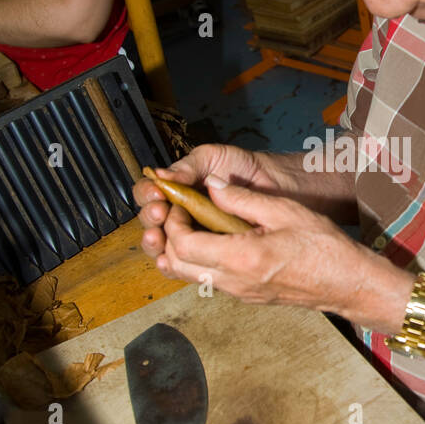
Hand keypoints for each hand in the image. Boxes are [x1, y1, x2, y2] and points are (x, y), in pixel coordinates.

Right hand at [134, 144, 288, 257]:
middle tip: (161, 214)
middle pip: (151, 222)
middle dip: (151, 219)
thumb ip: (188, 166)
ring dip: (156, 243)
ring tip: (159, 237)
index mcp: (177, 188)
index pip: (150, 194)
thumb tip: (162, 175)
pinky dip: (172, 265)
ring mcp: (194, 234)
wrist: (276, 186)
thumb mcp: (213, 158)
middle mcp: (181, 213)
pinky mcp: (208, 254)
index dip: (148, 195)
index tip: (157, 194)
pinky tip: (168, 260)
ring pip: (162, 246)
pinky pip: (184, 265)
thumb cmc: (245, 168)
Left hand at [147, 177, 394, 323]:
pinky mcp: (245, 295)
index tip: (181, 203)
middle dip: (169, 237)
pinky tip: (215, 238)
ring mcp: (238, 293)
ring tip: (195, 223)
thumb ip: (241, 198)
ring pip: (189, 276)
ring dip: (182, 251)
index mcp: (241, 259)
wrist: (348, 283)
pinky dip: (200, 260)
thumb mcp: (283, 211)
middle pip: (176, 265)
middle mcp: (234, 282)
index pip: (183, 245)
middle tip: (182, 212)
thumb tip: (211, 185)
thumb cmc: (324, 248)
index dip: (173, 222)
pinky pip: (209, 280)